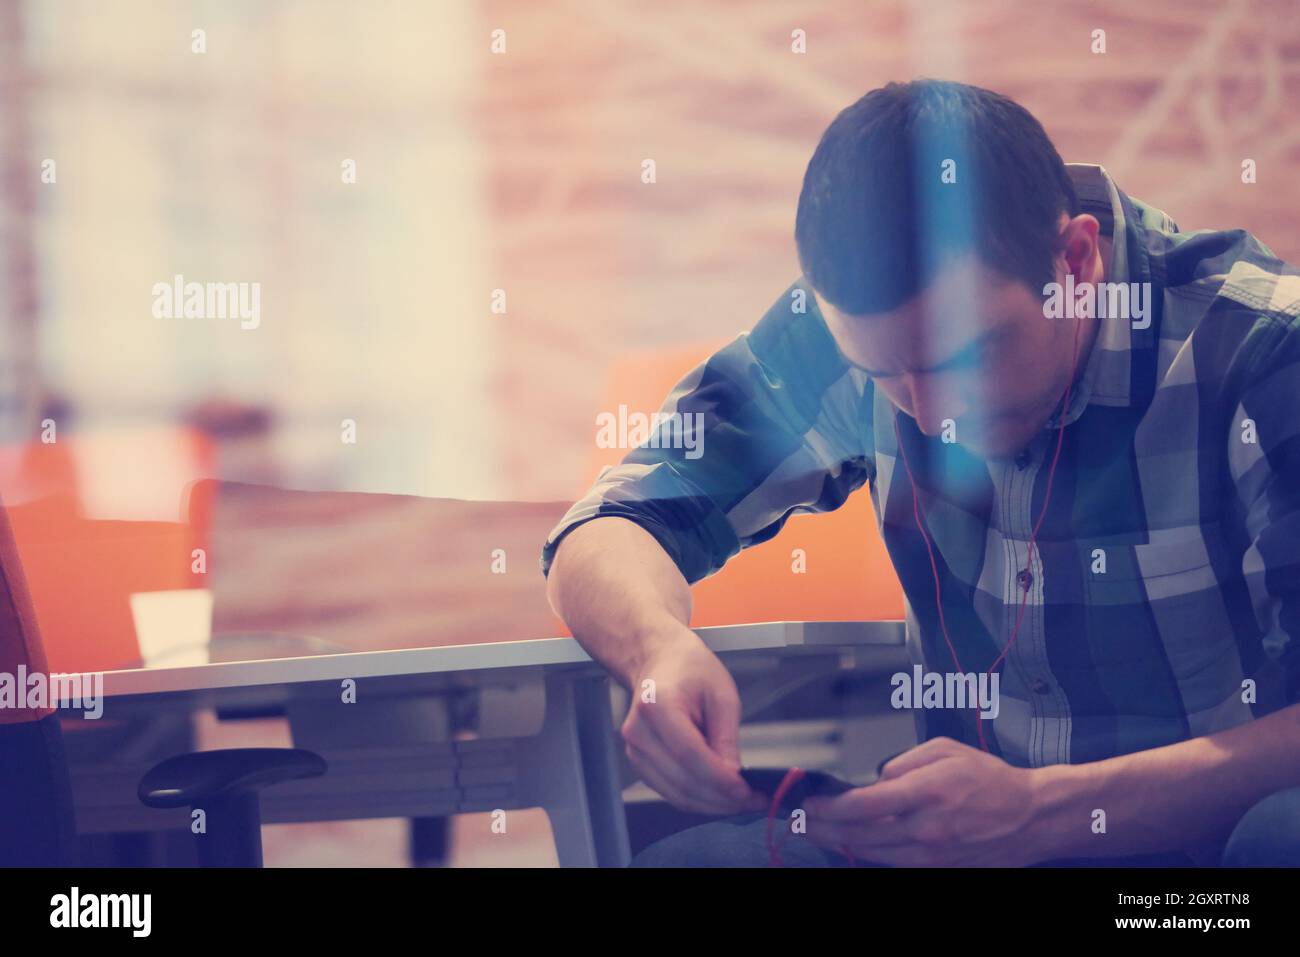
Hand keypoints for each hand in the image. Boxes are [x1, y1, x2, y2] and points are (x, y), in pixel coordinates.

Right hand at [621, 633, 767, 815]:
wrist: (659, 659)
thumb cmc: (689, 668)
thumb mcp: (721, 693)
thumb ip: (726, 736)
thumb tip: (733, 775)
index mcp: (657, 704)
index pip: (690, 755)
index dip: (720, 780)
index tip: (747, 791)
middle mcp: (639, 730)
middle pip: (682, 781)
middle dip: (721, 798)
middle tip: (753, 800)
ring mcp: (634, 749)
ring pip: (676, 794)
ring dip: (711, 804)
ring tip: (741, 800)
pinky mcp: (639, 761)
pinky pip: (670, 791)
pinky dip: (697, 798)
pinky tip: (720, 795)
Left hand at [803, 736, 1043, 865]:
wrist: (1030, 816)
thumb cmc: (989, 779)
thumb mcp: (944, 750)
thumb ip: (902, 762)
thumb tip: (875, 781)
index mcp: (926, 792)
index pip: (863, 805)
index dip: (830, 807)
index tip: (813, 802)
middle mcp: (926, 828)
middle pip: (860, 834)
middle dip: (824, 829)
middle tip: (802, 821)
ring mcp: (932, 854)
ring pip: (873, 854)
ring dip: (841, 844)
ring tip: (819, 833)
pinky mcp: (939, 869)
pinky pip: (895, 865)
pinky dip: (871, 856)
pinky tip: (855, 845)